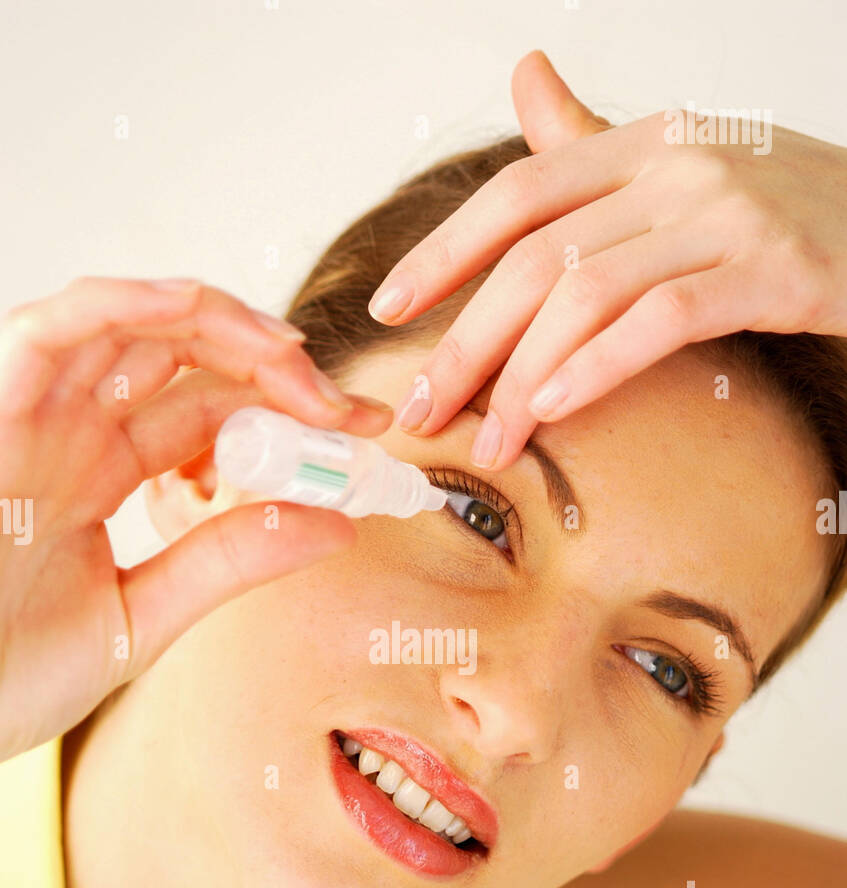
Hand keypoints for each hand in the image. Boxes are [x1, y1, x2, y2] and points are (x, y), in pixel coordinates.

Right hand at [0, 275, 391, 761]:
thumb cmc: (9, 676)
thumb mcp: (141, 618)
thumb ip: (227, 563)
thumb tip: (336, 525)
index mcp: (102, 472)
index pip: (208, 412)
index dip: (288, 412)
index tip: (360, 432)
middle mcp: (71, 430)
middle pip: (183, 354)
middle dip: (272, 366)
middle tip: (340, 406)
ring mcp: (31, 414)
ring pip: (130, 322)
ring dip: (219, 322)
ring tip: (290, 360)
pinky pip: (53, 326)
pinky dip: (125, 304)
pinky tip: (194, 311)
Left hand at [368, 49, 846, 470]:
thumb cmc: (788, 210)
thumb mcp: (685, 162)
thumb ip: (596, 137)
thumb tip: (524, 73)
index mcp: (647, 140)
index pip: (519, 191)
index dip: (444, 250)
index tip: (387, 309)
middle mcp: (679, 165)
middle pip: (537, 254)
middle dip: (466, 341)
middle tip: (423, 408)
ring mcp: (729, 213)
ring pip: (589, 292)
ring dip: (522, 377)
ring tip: (490, 439)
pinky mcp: (775, 270)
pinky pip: (663, 319)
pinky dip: (600, 366)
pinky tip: (556, 409)